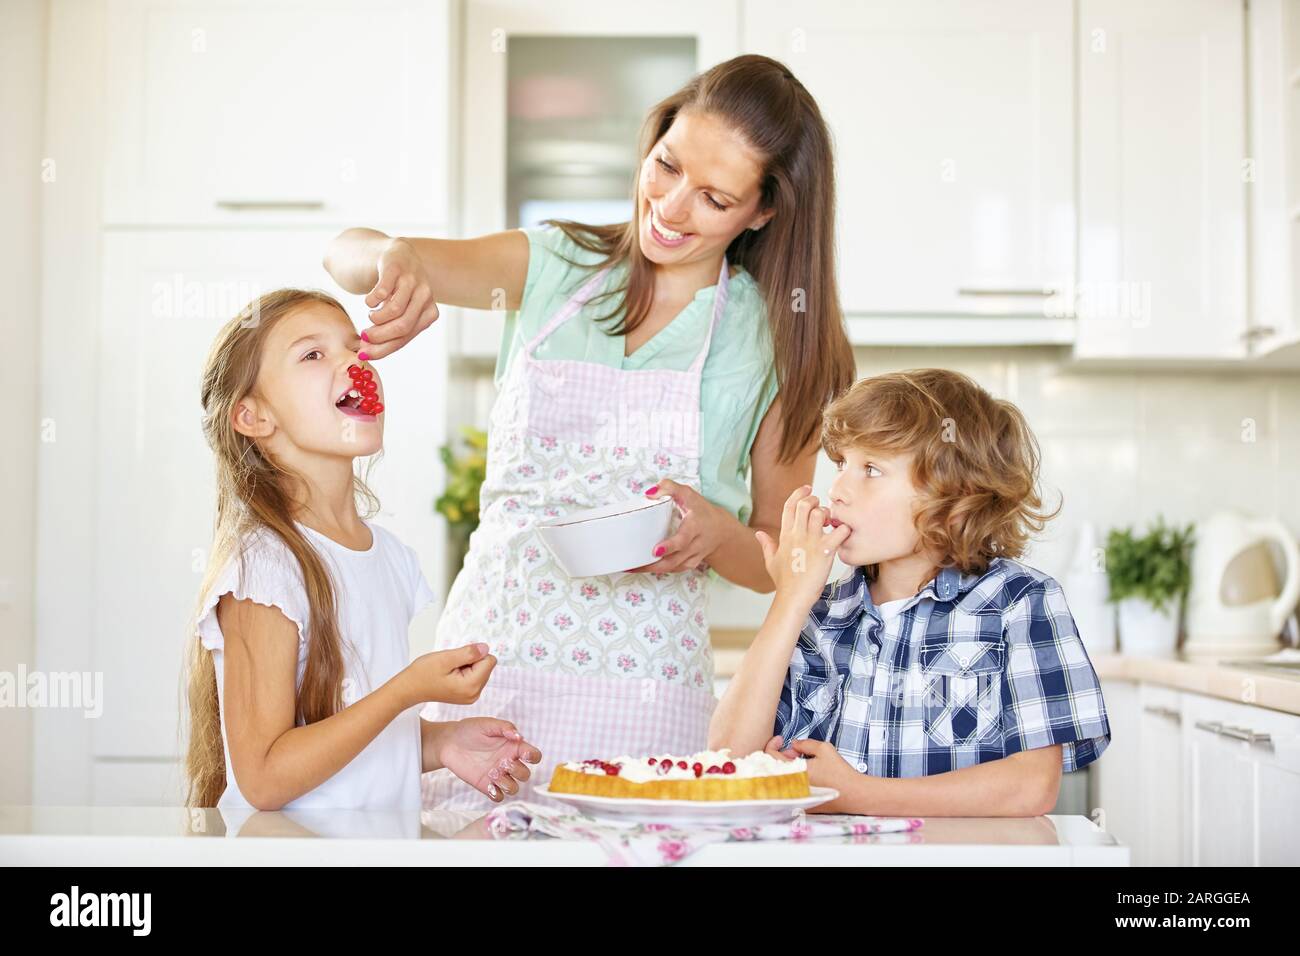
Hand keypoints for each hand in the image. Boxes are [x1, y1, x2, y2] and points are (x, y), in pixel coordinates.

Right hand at [359, 237, 439, 359]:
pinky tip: (369, 301)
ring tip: (371, 315)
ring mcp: (412, 278)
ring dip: (377, 318)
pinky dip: (372, 300)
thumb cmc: (393, 289)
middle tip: (363, 337)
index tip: (365, 352)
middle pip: (403, 326)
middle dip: (379, 336)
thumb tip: (366, 353)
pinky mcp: (395, 266)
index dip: (384, 348)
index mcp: (429, 310)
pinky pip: (384, 290)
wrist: (391, 254)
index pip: (406, 337)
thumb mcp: (398, 312)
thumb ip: (388, 331)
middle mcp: (425, 295)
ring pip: (396, 311)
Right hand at [397, 643, 495, 707]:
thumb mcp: (446, 658)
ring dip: (467, 665)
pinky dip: (464, 671)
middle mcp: (475, 694)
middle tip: (451, 666)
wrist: (409, 688)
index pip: (489, 660)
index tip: (457, 660)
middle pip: (486, 666)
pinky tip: (450, 675)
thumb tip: (486, 648)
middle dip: (470, 661)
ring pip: (481, 669)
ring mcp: (472, 696)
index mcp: (471, 686)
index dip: (474, 654)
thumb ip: (469, 653)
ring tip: (449, 671)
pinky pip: (475, 675)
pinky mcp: (468, 694)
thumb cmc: (423, 673)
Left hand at [435, 718, 542, 802]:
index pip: (533, 755)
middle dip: (518, 771)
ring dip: (508, 784)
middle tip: (503, 762)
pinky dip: (497, 794)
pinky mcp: (485, 785)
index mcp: (513, 747)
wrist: (449, 742)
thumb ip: (504, 727)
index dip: (534, 757)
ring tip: (493, 773)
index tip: (524, 754)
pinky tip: (488, 784)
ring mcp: (497, 775)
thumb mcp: (487, 724)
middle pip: (525, 775)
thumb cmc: (469, 730)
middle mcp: (508, 762)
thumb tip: (519, 736)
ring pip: (514, 788)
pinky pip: (498, 796)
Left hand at [625, 478, 728, 573]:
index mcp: (695, 527)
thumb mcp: (688, 494)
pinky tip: (642, 568)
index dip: (670, 546)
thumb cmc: (701, 511)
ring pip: (672, 567)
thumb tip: (650, 493)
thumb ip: (670, 488)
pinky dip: (656, 570)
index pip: (683, 539)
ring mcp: (693, 557)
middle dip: (654, 564)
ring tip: (632, 567)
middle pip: (675, 560)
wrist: (720, 530)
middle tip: (635, 564)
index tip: (656, 550)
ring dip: (651, 569)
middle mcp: (695, 545)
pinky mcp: (689, 564)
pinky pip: (672, 570)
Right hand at [754, 485, 850, 608]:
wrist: (793, 597)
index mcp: (785, 535)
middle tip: (821, 508)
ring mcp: (811, 542)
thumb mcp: (771, 561)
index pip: (789, 506)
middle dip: (815, 500)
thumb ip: (766, 545)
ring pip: (820, 513)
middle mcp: (797, 535)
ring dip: (828, 513)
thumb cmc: (784, 581)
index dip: (799, 493)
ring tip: (831, 523)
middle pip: (805, 504)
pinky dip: (844, 529)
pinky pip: (839, 531)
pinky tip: (844, 534)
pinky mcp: (825, 551)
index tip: (807, 488)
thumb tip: (758, 534)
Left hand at [765, 735, 863, 814]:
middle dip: (782, 755)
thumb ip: (804, 743)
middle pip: (773, 767)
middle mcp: (791, 787)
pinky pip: (789, 788)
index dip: (773, 744)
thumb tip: (793, 744)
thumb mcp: (823, 749)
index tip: (781, 740)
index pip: (770, 756)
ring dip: (787, 767)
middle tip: (796, 751)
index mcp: (793, 772)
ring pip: (780, 778)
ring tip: (803, 762)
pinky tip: (806, 774)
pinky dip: (792, 778)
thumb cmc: (840, 773)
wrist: (854, 794)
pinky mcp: (801, 804)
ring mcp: (795, 797)